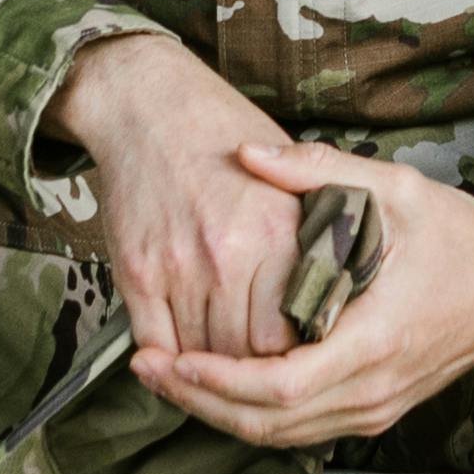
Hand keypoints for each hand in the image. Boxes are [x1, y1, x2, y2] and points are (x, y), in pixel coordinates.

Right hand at [50, 32, 304, 360]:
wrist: (152, 107)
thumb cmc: (225, 140)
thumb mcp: (292, 181)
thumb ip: (316, 242)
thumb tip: (336, 304)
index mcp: (281, 236)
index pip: (295, 335)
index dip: (295, 354)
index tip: (294, 355)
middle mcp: (231, 255)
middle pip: (248, 353)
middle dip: (253, 366)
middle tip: (256, 364)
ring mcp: (180, 266)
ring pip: (201, 355)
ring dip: (210, 363)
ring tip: (221, 355)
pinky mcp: (138, 271)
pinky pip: (155, 342)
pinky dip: (168, 357)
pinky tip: (182, 347)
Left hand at [131, 139, 473, 450]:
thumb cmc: (457, 235)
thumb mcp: (391, 187)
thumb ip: (315, 171)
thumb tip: (247, 153)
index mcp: (375, 340)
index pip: (280, 386)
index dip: (217, 381)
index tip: (172, 358)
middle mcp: (376, 388)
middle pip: (270, 424)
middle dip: (201, 401)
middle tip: (150, 370)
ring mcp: (379, 407)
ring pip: (285, 436)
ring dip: (223, 414)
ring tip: (172, 380)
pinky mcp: (379, 410)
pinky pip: (305, 430)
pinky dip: (257, 416)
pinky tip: (222, 387)